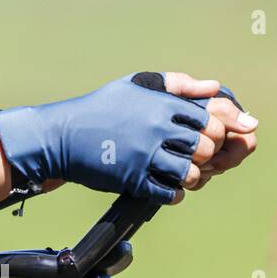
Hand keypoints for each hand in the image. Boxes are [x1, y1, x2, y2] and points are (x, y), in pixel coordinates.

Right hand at [0, 72, 254, 205]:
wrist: (60, 135)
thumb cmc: (100, 108)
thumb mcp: (135, 84)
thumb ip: (178, 83)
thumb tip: (216, 88)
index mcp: (160, 105)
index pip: (209, 121)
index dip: (211, 132)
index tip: (200, 137)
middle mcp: (155, 129)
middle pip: (205, 148)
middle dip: (205, 155)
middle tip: (191, 157)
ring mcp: (144, 155)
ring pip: (191, 173)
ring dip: (190, 176)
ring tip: (177, 172)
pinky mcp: (132, 178)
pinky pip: (169, 193)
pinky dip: (173, 193)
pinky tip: (164, 186)